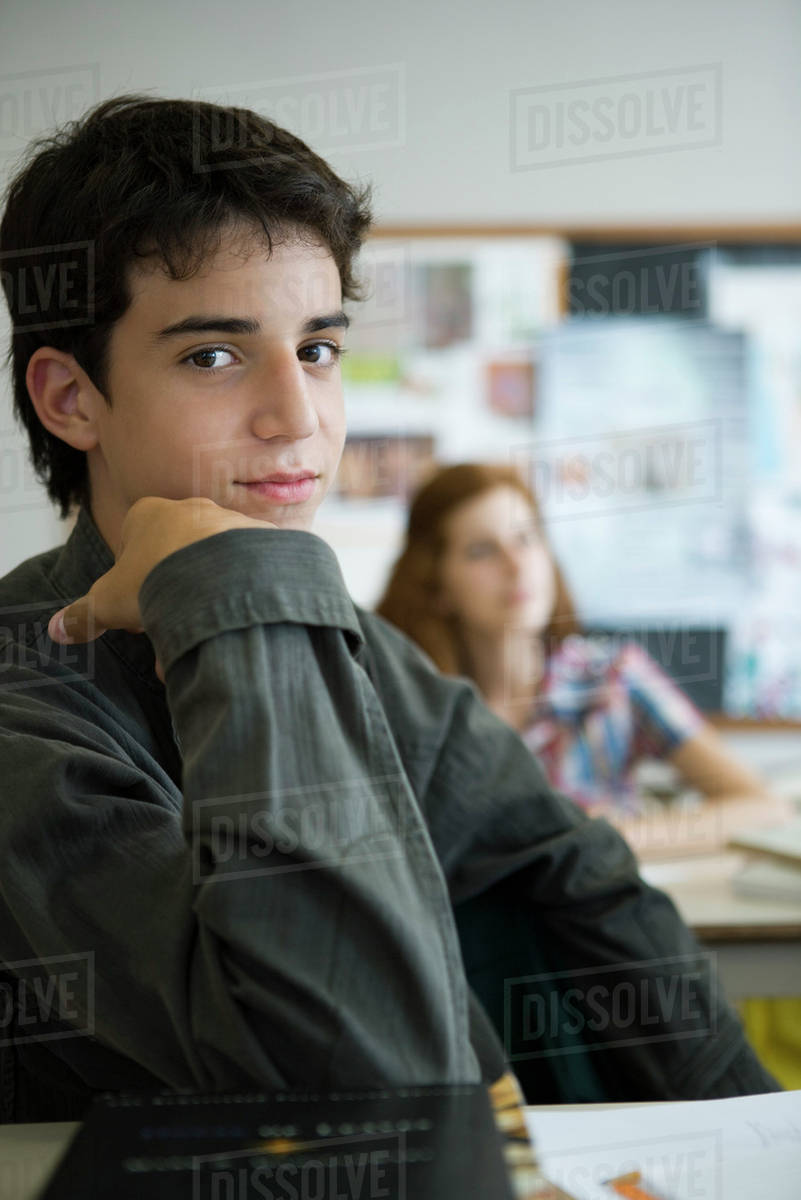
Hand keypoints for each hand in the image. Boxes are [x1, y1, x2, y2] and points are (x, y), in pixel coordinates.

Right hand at [47, 497, 274, 678]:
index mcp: (150, 513)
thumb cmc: (159, 580)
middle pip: (173, 558)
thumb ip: (84, 614)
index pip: (133, 545)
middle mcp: (192, 510)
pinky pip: (244, 572)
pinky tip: (230, 628)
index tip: (135, 612)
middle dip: (168, 598)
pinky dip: (234, 598)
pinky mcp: (261, 541)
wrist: (225, 576)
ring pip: (209, 567)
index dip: (130, 582)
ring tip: (199, 640)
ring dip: (201, 602)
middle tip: (168, 631)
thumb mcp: (109, 602)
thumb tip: (56, 629)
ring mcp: (229, 522)